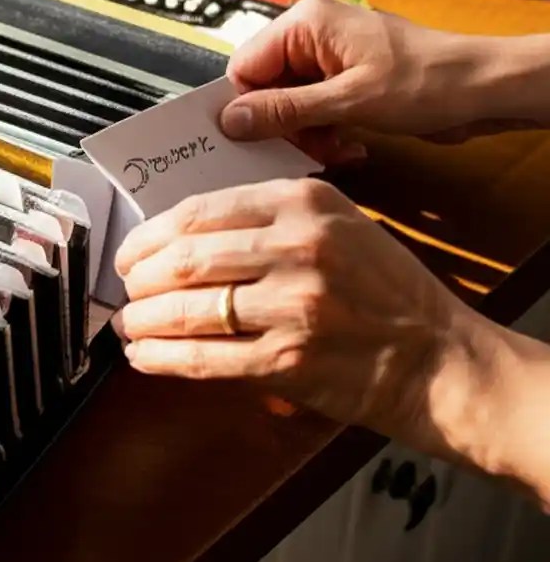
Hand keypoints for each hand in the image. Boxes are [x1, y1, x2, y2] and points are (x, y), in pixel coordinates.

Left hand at [110, 178, 509, 471]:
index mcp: (303, 202)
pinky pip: (202, 358)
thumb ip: (266, 219)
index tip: (131, 252)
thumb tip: (180, 235)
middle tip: (125, 291)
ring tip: (129, 324)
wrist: (437, 357)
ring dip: (142, 319)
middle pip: (183, 257)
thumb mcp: (337, 224)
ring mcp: (292, 305)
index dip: (149, 235)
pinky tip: (144, 356)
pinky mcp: (287, 360)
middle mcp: (297, 246)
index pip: (198, 210)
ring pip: (185, 307)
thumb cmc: (383, 290)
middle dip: (138, 279)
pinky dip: (161, 358)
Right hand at [220, 0, 549, 157]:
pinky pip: (313, 112)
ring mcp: (329, 59)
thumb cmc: (427, 83)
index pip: (244, 68)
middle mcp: (312, 36)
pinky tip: (349, 148)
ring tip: (336, 151)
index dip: (249, 108)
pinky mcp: (345, 81)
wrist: (486, 90)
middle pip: (265, 89)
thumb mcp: (349, 101)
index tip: (263, 140)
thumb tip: (230, 120)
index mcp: (306, 24)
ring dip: (307, 136)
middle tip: (309, 150)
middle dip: (284, 126)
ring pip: (288, 106)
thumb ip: (284, 111)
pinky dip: (326, 134)